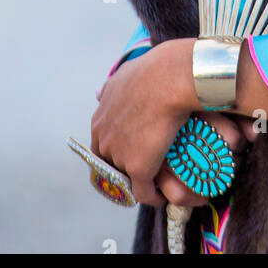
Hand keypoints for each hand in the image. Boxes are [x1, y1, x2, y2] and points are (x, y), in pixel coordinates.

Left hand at [90, 39, 247, 207]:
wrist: (170, 78)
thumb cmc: (154, 70)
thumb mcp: (123, 75)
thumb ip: (110, 88)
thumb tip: (98, 94)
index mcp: (100, 118)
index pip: (102, 143)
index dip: (117, 148)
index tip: (133, 150)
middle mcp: (104, 138)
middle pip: (111, 162)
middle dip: (125, 166)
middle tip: (145, 167)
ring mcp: (119, 154)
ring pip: (127, 177)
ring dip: (140, 181)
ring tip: (156, 181)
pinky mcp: (137, 167)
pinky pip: (143, 192)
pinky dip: (152, 196)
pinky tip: (162, 195)